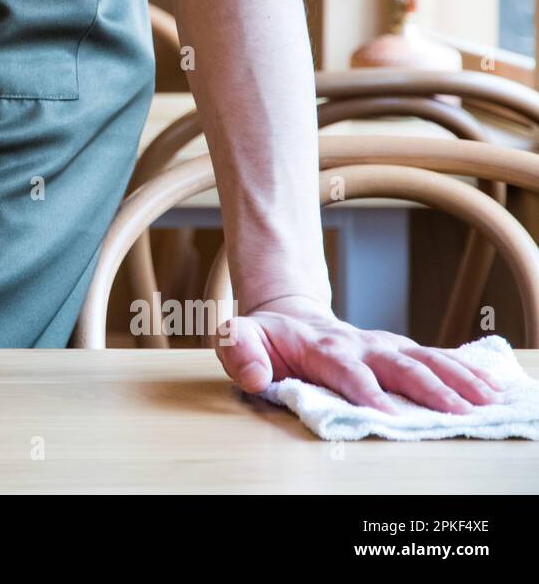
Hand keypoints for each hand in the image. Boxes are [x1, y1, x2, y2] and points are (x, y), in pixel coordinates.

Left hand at [215, 294, 506, 413]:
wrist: (288, 316)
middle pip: (398, 364)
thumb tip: (258, 376)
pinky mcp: (398, 350)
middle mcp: (358, 343)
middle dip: (428, 387)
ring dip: (456, 378)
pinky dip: (464, 369)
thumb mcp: (238, 340)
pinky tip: (490, 384)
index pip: (346, 369)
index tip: (388, 413)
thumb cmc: (265, 338)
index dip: (366, 389)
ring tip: (486, 398)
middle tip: (456, 412)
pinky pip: (434, 357)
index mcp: (322, 345)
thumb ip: (240, 354)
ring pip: (424, 358)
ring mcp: (382, 345)